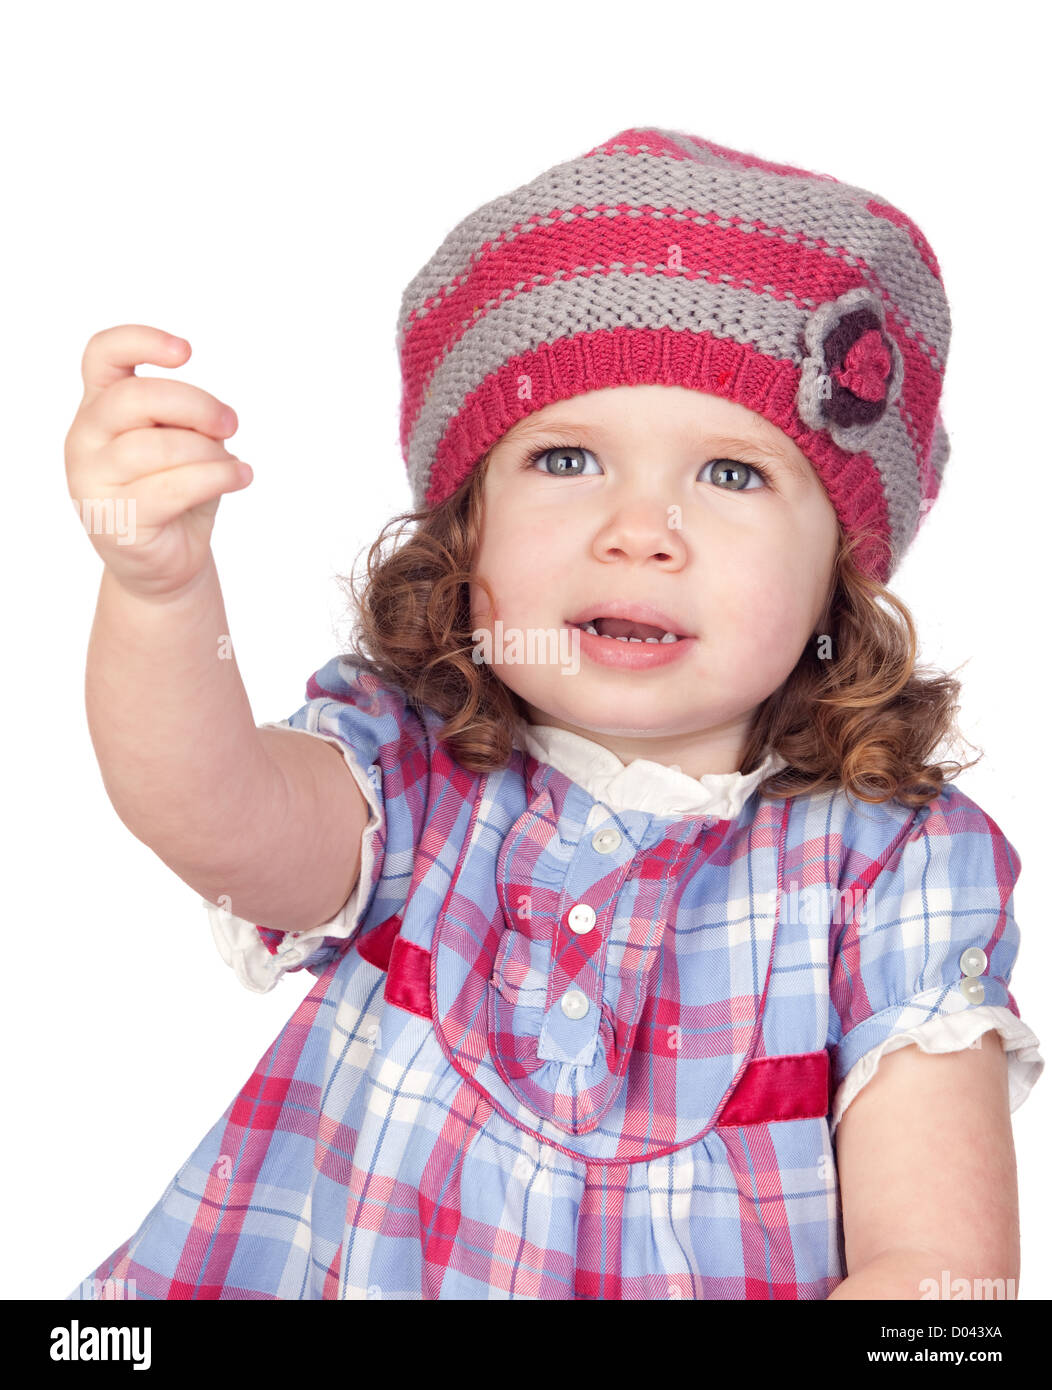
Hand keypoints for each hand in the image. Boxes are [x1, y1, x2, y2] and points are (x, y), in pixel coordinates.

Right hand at [65, 323, 250, 600]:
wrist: (165, 565)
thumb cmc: (176, 494)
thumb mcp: (182, 443)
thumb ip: (182, 420)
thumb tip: (209, 418)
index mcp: (99, 407)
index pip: (102, 355)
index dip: (141, 340)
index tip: (187, 351)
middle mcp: (86, 438)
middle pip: (135, 398)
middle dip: (195, 405)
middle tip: (231, 424)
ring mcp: (91, 479)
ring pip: (156, 446)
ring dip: (209, 452)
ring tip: (236, 466)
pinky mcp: (114, 518)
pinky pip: (173, 487)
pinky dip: (216, 478)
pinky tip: (240, 477)